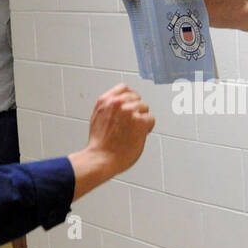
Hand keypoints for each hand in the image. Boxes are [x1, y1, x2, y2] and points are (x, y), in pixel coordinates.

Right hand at [69, 84, 154, 199]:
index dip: (130, 98)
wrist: (101, 159)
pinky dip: (147, 128)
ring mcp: (129, 111)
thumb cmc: (100, 145)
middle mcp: (117, 103)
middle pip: (137, 98)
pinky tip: (138, 136)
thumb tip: (119, 104)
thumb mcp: (97, 118)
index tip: (131, 106)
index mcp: (105, 100)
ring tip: (132, 132)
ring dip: (142, 119)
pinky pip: (151, 119)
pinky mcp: (139, 121)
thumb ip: (108, 107)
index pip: (124, 88)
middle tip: (130, 125)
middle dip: (136, 110)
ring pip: (145, 108)